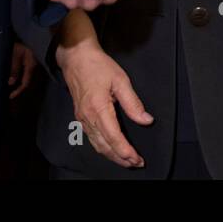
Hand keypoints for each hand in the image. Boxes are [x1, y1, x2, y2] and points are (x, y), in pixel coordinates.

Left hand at [7, 42, 35, 98]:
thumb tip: (11, 83)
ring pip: (28, 78)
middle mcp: (35, 68)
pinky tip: (17, 78)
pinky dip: (22, 77)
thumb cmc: (23, 42)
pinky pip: (28, 73)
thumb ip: (14, 68)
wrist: (33, 33)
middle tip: (10, 95)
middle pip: (28, 82)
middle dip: (19, 89)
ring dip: (21, 83)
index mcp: (31, 66)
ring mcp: (35, 65)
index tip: (10, 97)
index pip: (25, 83)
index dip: (18, 91)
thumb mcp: (16, 54)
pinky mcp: (34, 62)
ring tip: (12, 88)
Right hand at [57, 34, 152, 167]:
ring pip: (97, 145)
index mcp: (98, 108)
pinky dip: (103, 148)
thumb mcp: (121, 80)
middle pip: (104, 146)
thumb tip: (146, 120)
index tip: (136, 159)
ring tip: (127, 161)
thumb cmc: (98, 66)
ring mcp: (83, 118)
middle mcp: (88, 117)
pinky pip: (92, 138)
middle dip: (121, 158)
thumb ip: (133, 103)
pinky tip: (111, 149)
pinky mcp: (81, 117)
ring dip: (112, 155)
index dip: (125, 151)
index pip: (113, 137)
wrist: (77, 58)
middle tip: (136, 163)